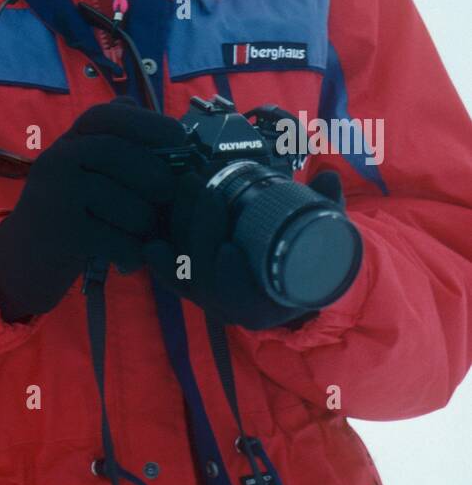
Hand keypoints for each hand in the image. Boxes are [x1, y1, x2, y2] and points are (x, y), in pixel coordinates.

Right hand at [0, 98, 179, 321]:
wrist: (21, 264)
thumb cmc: (72, 217)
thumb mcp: (89, 174)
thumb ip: (123, 149)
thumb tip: (175, 132)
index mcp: (69, 141)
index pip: (109, 115)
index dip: (149, 123)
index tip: (179, 138)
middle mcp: (58, 159)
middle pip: (122, 156)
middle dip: (156, 180)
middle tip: (164, 202)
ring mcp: (57, 194)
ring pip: (131, 205)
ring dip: (146, 227)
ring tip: (138, 238)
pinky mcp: (61, 233)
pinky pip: (121, 240)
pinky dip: (132, 255)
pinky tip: (124, 262)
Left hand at [143, 169, 347, 330]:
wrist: (285, 272)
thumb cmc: (303, 258)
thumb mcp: (323, 238)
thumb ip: (326, 209)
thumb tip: (330, 177)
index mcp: (266, 306)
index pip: (242, 301)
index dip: (231, 279)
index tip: (230, 250)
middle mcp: (230, 307)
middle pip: (205, 276)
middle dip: (203, 231)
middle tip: (210, 192)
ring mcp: (205, 293)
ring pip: (183, 267)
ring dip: (182, 225)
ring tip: (189, 185)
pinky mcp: (187, 279)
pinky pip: (168, 271)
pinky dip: (160, 257)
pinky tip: (154, 238)